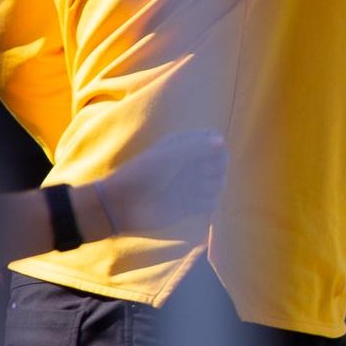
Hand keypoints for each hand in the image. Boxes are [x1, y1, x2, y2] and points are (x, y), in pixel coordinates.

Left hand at [94, 130, 227, 234]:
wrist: (124, 204)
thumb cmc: (143, 173)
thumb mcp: (169, 156)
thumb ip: (198, 148)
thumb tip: (222, 142)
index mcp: (186, 145)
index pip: (215, 140)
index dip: (215, 149)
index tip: (204, 154)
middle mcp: (192, 163)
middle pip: (221, 164)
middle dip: (209, 171)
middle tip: (186, 175)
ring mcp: (193, 184)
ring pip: (219, 184)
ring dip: (203, 189)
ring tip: (181, 191)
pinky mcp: (192, 205)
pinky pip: (212, 203)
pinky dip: (201, 204)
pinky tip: (184, 204)